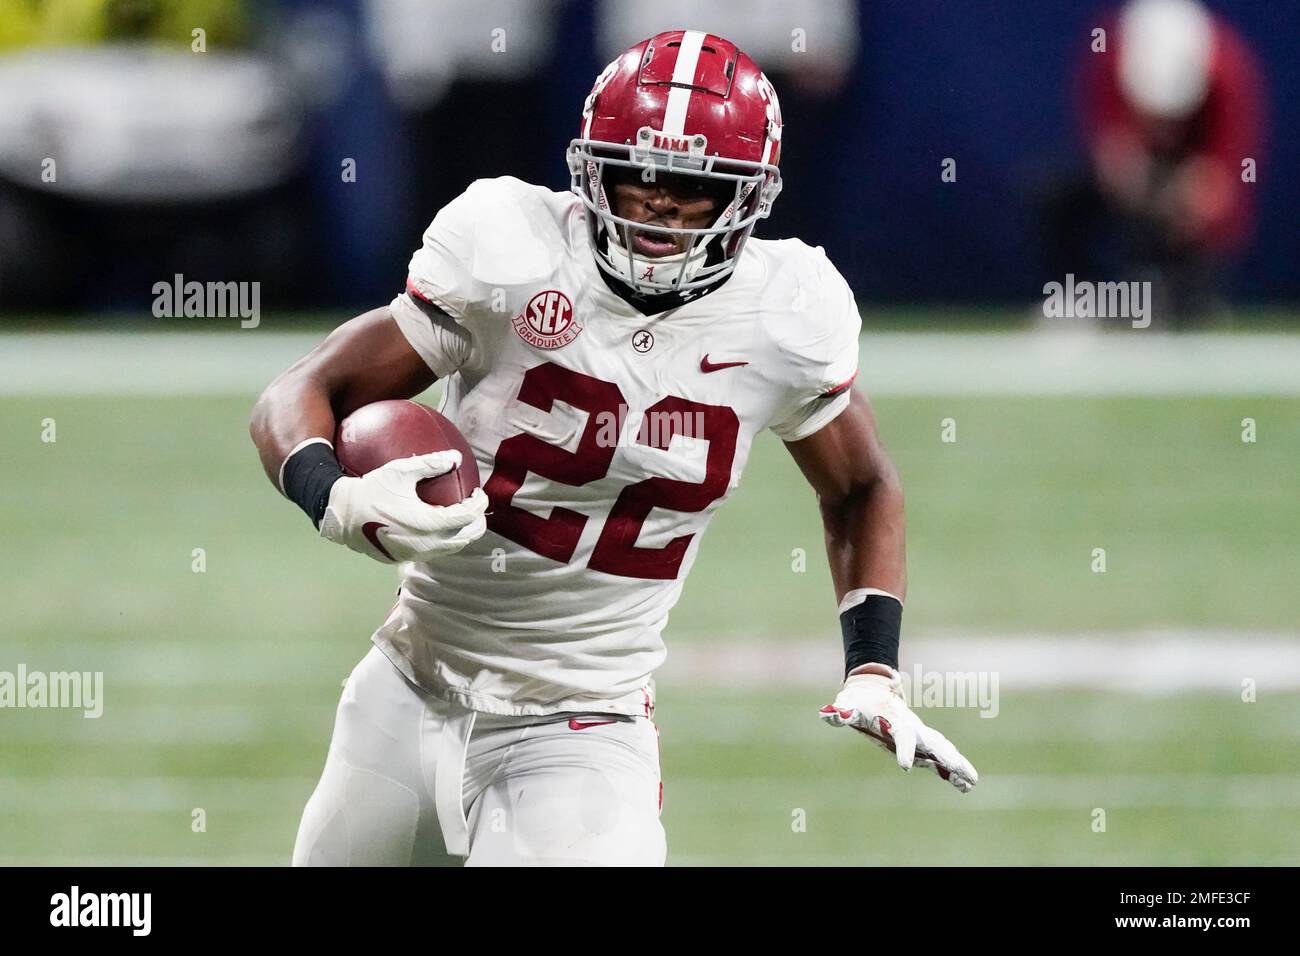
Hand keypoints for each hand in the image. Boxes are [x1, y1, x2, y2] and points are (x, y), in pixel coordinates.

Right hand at [318, 450, 487, 563]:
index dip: (478, 504)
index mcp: (427, 523)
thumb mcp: (400, 471)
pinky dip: (444, 541)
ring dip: (462, 533)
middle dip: (477, 523)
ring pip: (451, 549)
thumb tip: (456, 456)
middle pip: (465, 538)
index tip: (478, 492)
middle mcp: (424, 544)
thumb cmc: (370, 488)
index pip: (466, 517)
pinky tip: (440, 526)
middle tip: (476, 507)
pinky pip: (432, 552)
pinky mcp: (402, 558)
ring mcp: (413, 554)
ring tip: (463, 517)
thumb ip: (430, 463)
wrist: (340, 514)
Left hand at [819, 664, 978, 792]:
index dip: (904, 749)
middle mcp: (912, 727)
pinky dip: (953, 770)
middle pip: (932, 742)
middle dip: (946, 756)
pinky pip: (940, 758)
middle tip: (959, 771)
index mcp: (894, 721)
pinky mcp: (921, 744)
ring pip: (942, 750)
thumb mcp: (847, 706)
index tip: (905, 766)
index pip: (902, 735)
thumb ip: (840, 712)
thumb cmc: (858, 702)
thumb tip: (827, 713)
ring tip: (972, 781)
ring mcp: (919, 735)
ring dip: (956, 764)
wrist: (875, 691)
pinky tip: (966, 785)